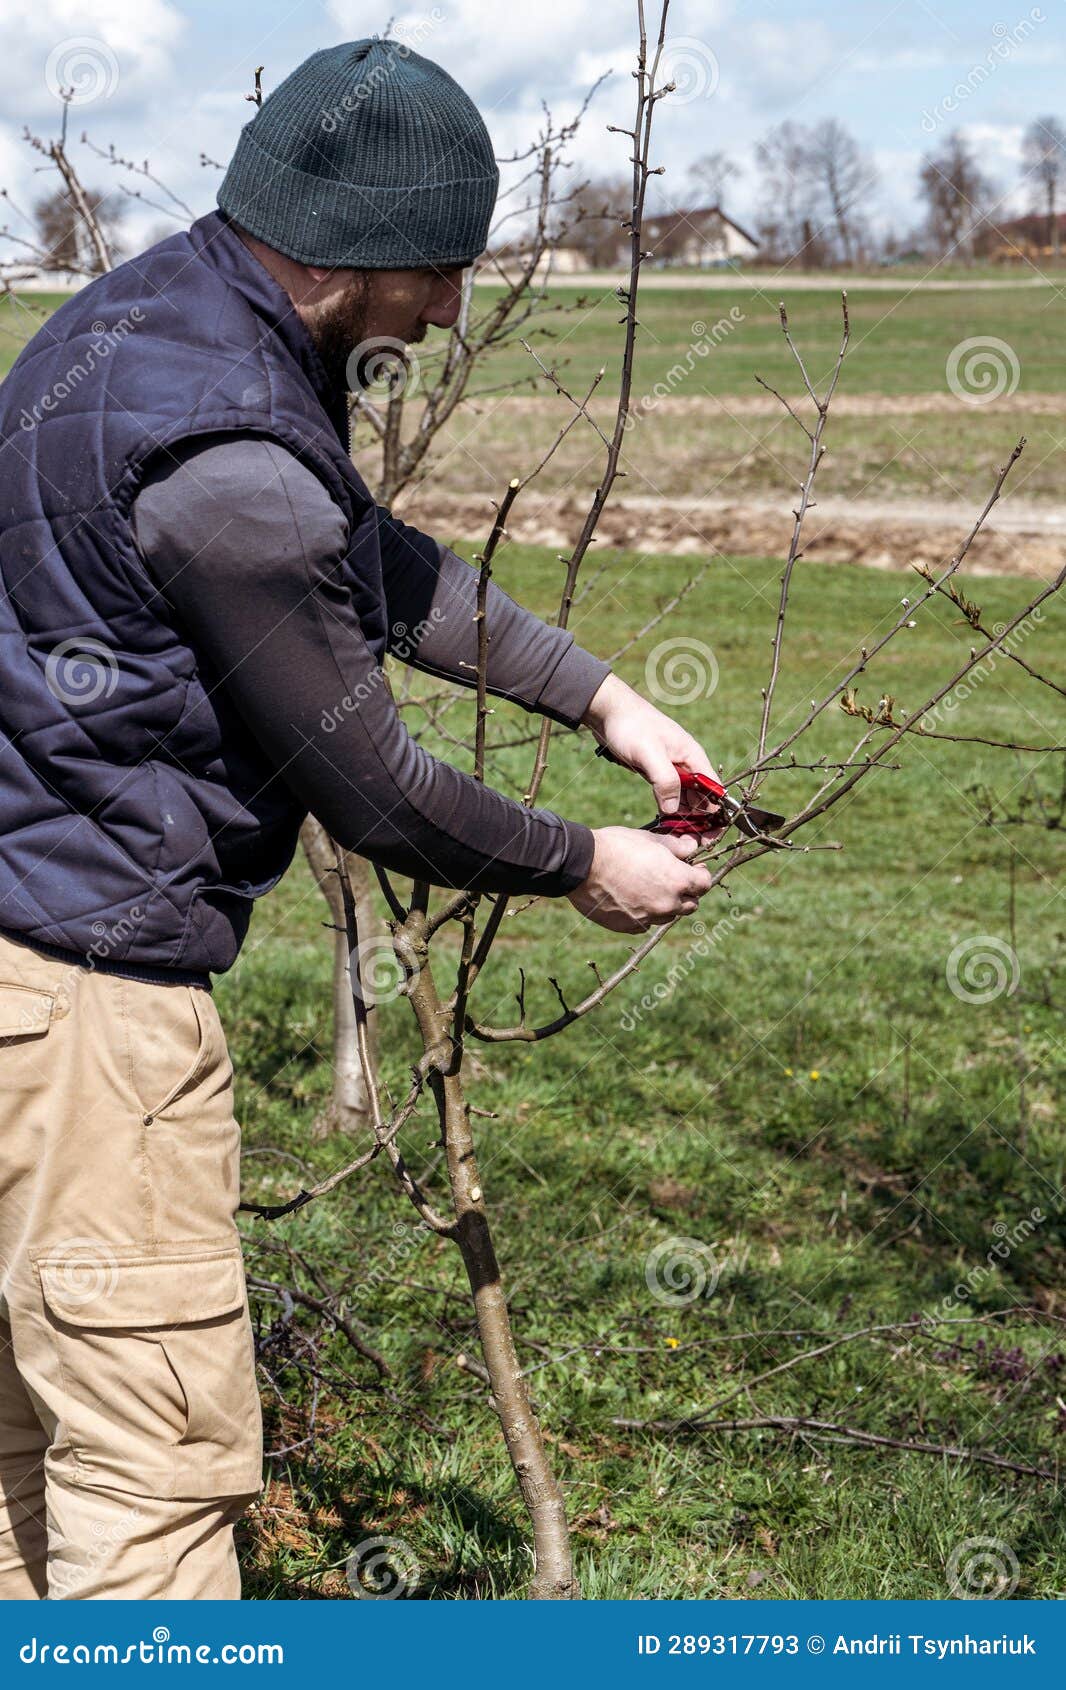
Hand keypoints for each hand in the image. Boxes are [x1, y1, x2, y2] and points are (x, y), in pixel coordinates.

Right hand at [568, 826, 712, 933]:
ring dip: (665, 904)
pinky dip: (644, 914)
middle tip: (672, 879)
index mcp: (678, 880)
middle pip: (691, 905)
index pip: (705, 884)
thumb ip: (676, 846)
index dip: (700, 874)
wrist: (581, 865)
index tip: (693, 868)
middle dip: (686, 893)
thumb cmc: (617, 846)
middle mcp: (667, 904)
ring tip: (648, 887)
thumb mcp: (650, 839)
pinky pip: (645, 923)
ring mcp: (648, 918)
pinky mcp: (629, 927)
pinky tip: (631, 898)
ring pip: (667, 916)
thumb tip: (692, 846)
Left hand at [583, 671, 722, 823]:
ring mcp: (671, 767)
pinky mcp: (656, 770)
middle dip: (698, 816)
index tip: (710, 831)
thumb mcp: (649, 753)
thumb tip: (674, 809)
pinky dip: (668, 805)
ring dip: (682, 812)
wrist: (609, 712)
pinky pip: (667, 792)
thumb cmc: (632, 726)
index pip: (713, 787)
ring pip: (684, 795)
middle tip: (691, 838)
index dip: (715, 809)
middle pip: (701, 795)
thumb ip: (665, 780)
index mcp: (692, 756)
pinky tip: (664, 818)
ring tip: (679, 833)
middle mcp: (685, 762)